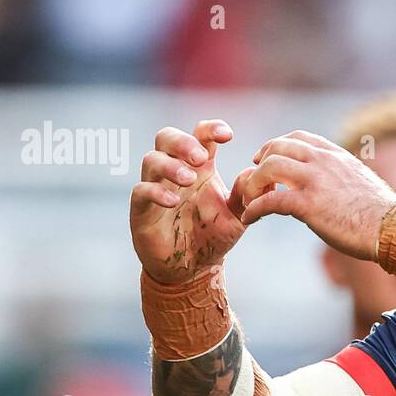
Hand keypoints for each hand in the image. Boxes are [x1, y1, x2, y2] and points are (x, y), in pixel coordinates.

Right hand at [130, 120, 243, 283]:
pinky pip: (141, 191)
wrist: (194, 267)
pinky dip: (155, 192)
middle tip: (200, 157)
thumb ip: (246, 195)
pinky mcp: (142, 209)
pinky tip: (173, 202)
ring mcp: (156, 187)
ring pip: (151, 160)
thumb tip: (255, 174)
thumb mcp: (238, 216)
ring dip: (170, 166)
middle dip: (183, 142)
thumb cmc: (214, 235)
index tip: (227, 135)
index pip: (200, 134)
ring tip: (189, 179)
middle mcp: (175, 171)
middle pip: (167, 137)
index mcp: (201, 167)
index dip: (211, 128)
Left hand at [232, 130, 395, 260]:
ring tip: (250, 198)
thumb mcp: (361, 181)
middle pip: (278, 147)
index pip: (299, 137)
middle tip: (254, 177)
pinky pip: (270, 200)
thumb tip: (340, 182)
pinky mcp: (309, 205)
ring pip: (269, 167)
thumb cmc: (381, 213)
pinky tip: (249, 217)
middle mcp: (323, 162)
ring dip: (253, 182)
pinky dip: (254, 208)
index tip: (268, 157)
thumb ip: (343, 174)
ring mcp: (315, 181)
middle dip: (260, 160)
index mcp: (336, 156)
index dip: (277, 145)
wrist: (392, 228)